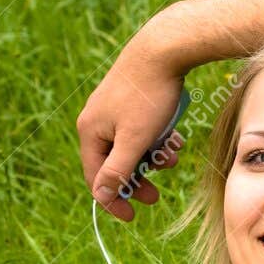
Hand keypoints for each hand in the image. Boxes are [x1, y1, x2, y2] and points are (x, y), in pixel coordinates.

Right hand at [77, 22, 186, 221]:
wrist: (164, 47)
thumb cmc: (149, 94)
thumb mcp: (135, 139)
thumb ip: (118, 169)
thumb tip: (101, 195)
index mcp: (90, 131)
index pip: (95, 177)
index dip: (112, 199)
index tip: (131, 216)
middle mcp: (96, 120)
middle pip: (113, 163)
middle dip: (136, 180)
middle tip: (156, 196)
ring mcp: (112, 108)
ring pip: (130, 146)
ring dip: (151, 158)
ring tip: (172, 157)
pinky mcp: (130, 99)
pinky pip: (140, 129)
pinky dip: (156, 139)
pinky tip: (174, 138)